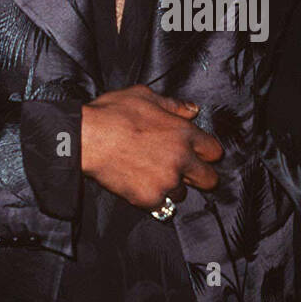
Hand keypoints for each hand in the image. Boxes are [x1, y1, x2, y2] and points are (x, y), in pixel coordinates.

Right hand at [81, 85, 222, 209]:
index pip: (214, 150)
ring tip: (152, 175)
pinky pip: (159, 205)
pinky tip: (138, 184)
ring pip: (181, 193)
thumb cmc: (112, 114)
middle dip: (201, 176)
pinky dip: (151, 198)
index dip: (207, 152)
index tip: (199, 154)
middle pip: (209, 179)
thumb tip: (192, 109)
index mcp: (183, 133)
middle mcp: (181, 159)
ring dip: (172, 187)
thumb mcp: (145, 96)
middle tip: (185, 173)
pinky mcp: (149, 198)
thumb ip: (173, 105)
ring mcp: (166, 181)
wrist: (86, 138)